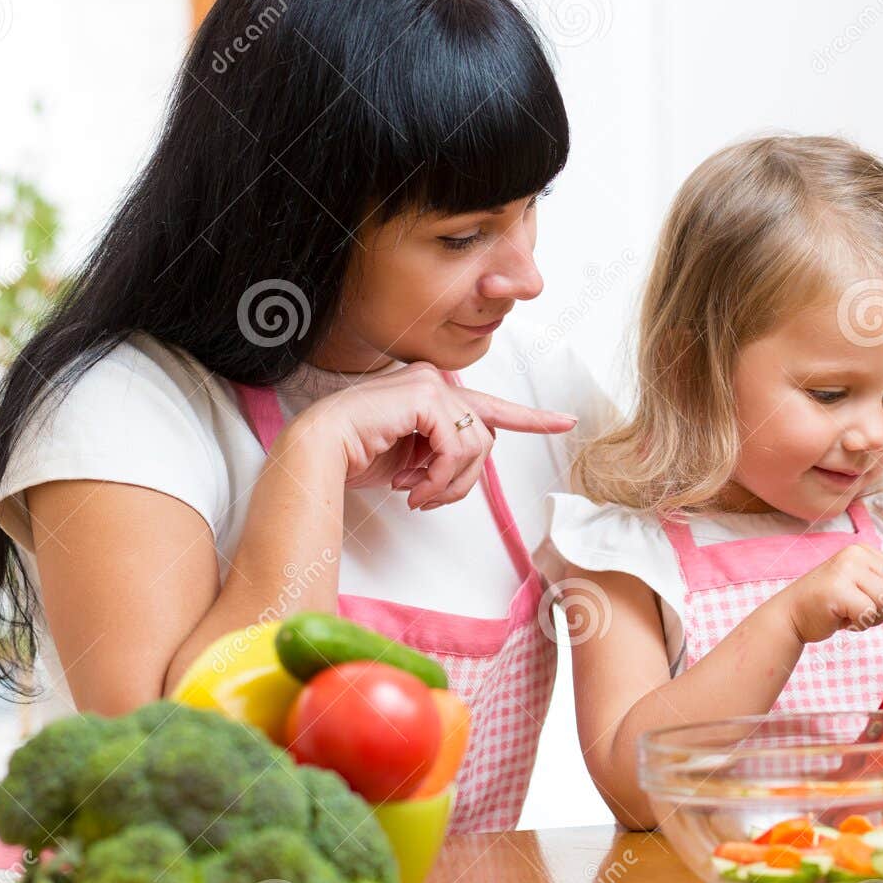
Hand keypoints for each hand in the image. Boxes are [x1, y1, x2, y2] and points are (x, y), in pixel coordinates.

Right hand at [289, 361, 576, 508]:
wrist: (317, 451)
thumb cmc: (356, 456)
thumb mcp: (413, 459)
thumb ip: (444, 454)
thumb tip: (468, 470)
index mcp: (434, 395)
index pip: (492, 408)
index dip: (531, 418)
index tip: (566, 422)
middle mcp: (437, 383)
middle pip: (486, 439)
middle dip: (464, 480)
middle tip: (429, 499)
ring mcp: (432, 385)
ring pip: (476, 447)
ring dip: (448, 484)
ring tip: (416, 496)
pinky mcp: (426, 397)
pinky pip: (456, 447)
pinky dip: (439, 476)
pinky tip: (412, 488)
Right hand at [781, 544, 882, 644]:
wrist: (791, 615)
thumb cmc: (831, 606)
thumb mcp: (865, 593)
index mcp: (864, 552)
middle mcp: (856, 555)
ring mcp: (845, 570)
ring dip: (879, 618)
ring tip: (861, 619)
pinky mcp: (837, 589)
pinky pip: (869, 612)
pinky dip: (863, 624)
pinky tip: (848, 622)